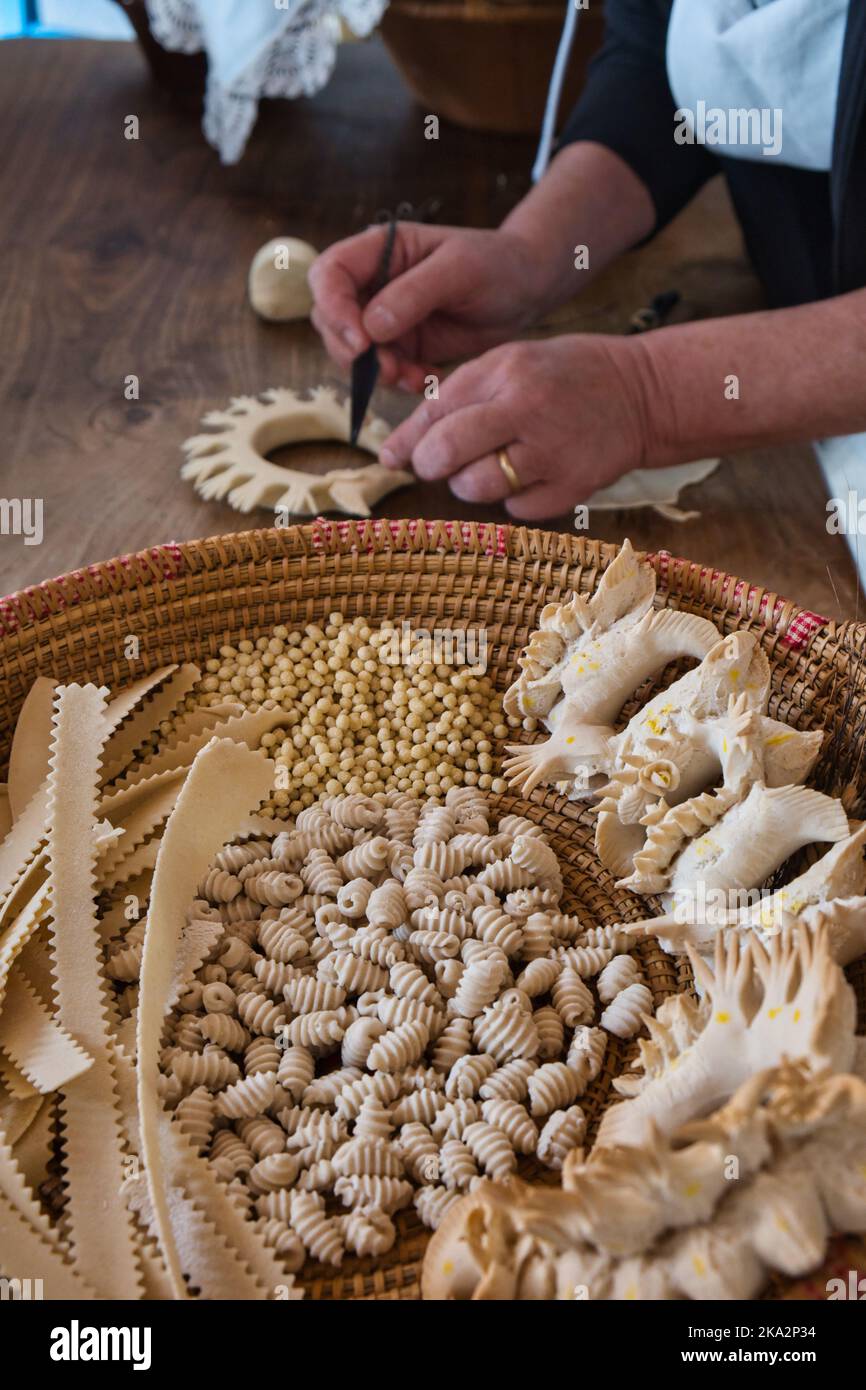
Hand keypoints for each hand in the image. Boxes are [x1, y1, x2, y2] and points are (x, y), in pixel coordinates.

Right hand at [309, 222, 544, 390]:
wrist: (526, 289)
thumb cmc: (497, 264)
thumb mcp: (459, 269)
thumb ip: (414, 294)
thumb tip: (370, 327)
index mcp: (380, 250)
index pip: (329, 274)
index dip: (333, 308)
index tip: (360, 341)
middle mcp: (374, 283)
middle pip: (331, 318)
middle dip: (352, 350)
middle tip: (388, 369)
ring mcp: (385, 317)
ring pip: (353, 352)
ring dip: (377, 372)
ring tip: (414, 377)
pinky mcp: (403, 346)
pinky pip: (384, 370)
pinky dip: (401, 381)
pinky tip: (428, 379)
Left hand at [378, 334, 650, 518]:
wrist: (642, 394)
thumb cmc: (563, 377)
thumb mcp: (511, 363)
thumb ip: (458, 398)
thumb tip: (400, 450)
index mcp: (509, 371)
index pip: (437, 410)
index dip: (407, 440)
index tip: (392, 456)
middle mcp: (529, 411)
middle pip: (447, 453)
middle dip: (430, 464)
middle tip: (437, 464)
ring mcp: (553, 453)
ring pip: (477, 487)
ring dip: (469, 483)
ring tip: (489, 465)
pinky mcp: (573, 487)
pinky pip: (515, 508)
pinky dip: (511, 498)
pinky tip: (529, 475)